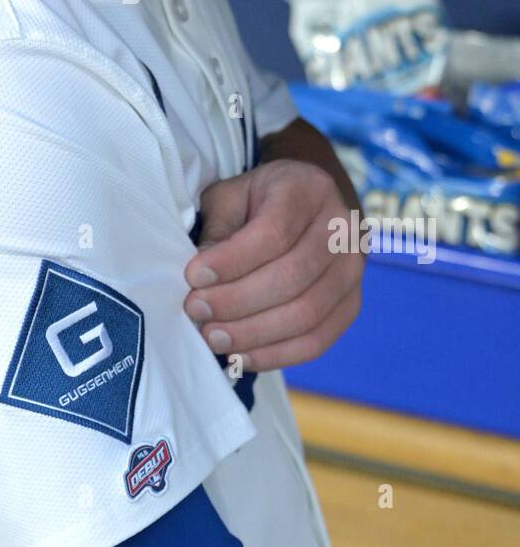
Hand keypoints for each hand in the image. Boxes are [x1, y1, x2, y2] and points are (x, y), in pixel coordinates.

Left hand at [183, 159, 364, 372]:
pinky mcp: (350, 305)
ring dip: (253, 333)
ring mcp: (353, 269)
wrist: (306, 207)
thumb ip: (218, 229)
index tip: (193, 276)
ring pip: (307, 314)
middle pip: (292, 277)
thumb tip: (202, 280)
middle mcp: (341, 228)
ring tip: (212, 336)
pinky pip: (317, 341)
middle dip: (237, 300)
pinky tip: (240, 356)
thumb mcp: (231, 196)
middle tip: (196, 310)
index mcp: (309, 189)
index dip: (232, 260)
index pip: (274, 232)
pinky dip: (276, 355)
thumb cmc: (258, 201)